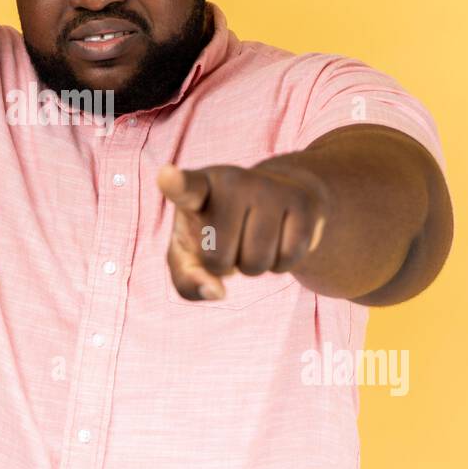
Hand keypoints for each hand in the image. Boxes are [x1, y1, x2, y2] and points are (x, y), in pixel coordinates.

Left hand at [158, 163, 328, 301]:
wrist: (277, 201)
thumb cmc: (219, 232)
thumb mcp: (192, 255)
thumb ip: (188, 280)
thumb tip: (217, 291)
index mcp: (197, 189)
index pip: (185, 188)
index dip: (175, 184)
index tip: (166, 177)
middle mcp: (232, 181)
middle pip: (217, 258)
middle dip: (224, 265)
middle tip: (232, 242)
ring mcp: (269, 188)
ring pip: (256, 263)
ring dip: (254, 267)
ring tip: (254, 239)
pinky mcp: (301, 202)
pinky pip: (288, 260)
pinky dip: (281, 264)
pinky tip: (279, 240)